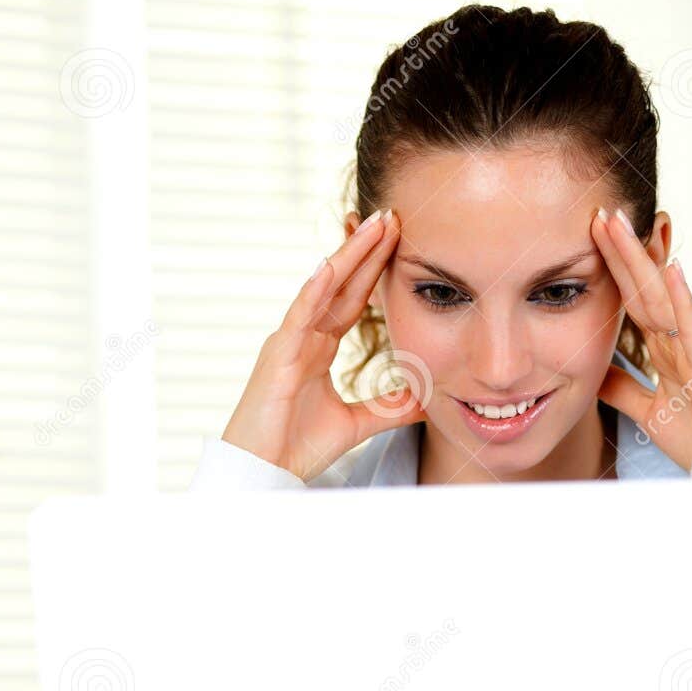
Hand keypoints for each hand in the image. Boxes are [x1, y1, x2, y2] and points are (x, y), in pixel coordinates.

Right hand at [222, 208, 426, 480]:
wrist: (265, 474)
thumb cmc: (297, 448)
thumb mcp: (356, 423)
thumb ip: (389, 407)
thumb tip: (426, 398)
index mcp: (317, 349)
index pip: (351, 300)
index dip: (374, 270)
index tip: (398, 240)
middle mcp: (301, 337)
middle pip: (340, 285)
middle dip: (366, 250)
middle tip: (392, 216)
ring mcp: (287, 342)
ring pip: (322, 289)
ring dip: (347, 256)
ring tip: (373, 225)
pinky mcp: (276, 356)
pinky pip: (298, 316)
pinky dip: (315, 290)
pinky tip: (332, 266)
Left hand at [590, 207, 691, 470]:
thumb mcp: (648, 411)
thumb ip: (623, 389)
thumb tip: (593, 370)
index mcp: (668, 349)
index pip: (634, 301)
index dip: (614, 271)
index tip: (593, 238)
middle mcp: (682, 339)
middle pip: (645, 288)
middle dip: (623, 252)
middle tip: (600, 213)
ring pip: (663, 295)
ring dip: (642, 260)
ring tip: (622, 225)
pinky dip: (681, 296)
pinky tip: (671, 266)